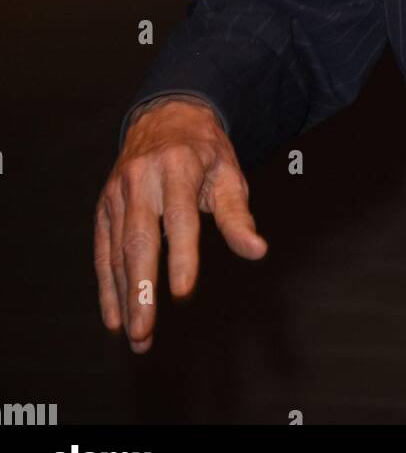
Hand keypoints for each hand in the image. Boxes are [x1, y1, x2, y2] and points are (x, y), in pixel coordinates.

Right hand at [94, 99, 267, 352]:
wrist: (166, 117)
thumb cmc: (205, 152)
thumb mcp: (229, 173)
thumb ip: (238, 216)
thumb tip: (257, 250)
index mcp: (178, 167)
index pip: (180, 218)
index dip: (182, 255)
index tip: (183, 291)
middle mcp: (142, 178)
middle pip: (139, 239)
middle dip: (141, 289)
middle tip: (145, 331)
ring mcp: (118, 192)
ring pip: (117, 250)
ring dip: (125, 296)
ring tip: (137, 335)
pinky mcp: (103, 205)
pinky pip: (102, 249)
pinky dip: (107, 285)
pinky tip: (114, 316)